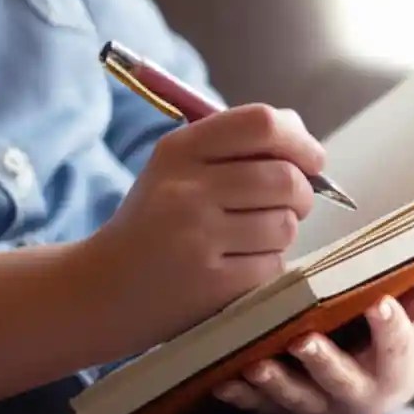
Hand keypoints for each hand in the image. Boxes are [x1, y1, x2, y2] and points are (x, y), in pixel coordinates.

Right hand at [75, 104, 324, 354]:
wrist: (101, 290)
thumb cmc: (156, 221)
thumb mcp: (177, 168)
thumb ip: (237, 145)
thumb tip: (302, 135)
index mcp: (180, 150)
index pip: (261, 124)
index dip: (300, 140)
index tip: (312, 159)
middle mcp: (187, 190)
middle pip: (285, 178)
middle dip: (302, 193)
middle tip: (290, 204)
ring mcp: (198, 239)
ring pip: (285, 225)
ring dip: (282, 231)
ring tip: (251, 237)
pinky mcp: (211, 285)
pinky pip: (273, 265)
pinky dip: (267, 265)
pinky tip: (237, 266)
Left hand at [213, 226, 413, 413]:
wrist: (370, 399)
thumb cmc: (403, 345)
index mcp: (397, 363)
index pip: (396, 344)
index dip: (389, 327)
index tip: (379, 305)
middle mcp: (356, 389)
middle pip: (338, 377)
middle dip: (322, 361)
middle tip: (303, 341)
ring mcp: (316, 404)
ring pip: (292, 396)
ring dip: (272, 381)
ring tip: (253, 361)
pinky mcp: (281, 411)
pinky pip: (256, 407)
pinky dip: (239, 393)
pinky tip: (222, 375)